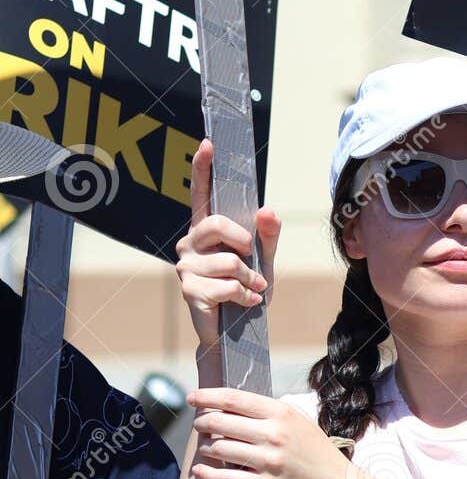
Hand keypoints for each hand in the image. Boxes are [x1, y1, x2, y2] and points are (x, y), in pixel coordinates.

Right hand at [175, 140, 280, 348]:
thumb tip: (267, 209)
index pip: (201, 194)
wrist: (237, 334)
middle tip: (252, 261)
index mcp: (207, 231)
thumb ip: (268, 235)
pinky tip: (245, 303)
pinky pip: (227, 286)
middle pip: (217, 224)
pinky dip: (245, 296)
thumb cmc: (246, 291)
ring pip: (228, 261)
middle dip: (244, 243)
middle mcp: (191, 244)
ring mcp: (187, 267)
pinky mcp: (190, 291)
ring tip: (251, 290)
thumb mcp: (264, 260)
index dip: (202, 168)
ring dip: (249, 279)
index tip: (208, 143)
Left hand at [188, 389, 357, 478]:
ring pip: (219, 449)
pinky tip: (200, 470)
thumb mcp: (300, 422)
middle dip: (202, 422)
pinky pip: (226, 478)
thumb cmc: (318, 454)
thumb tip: (235, 404)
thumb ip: (272, 412)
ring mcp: (269, 462)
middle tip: (199, 424)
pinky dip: (208, 473)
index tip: (192, 397)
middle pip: (220, 422)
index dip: (208, 396)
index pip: (234, 398)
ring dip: (205, 447)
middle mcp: (274, 435)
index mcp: (281, 414)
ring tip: (206, 447)